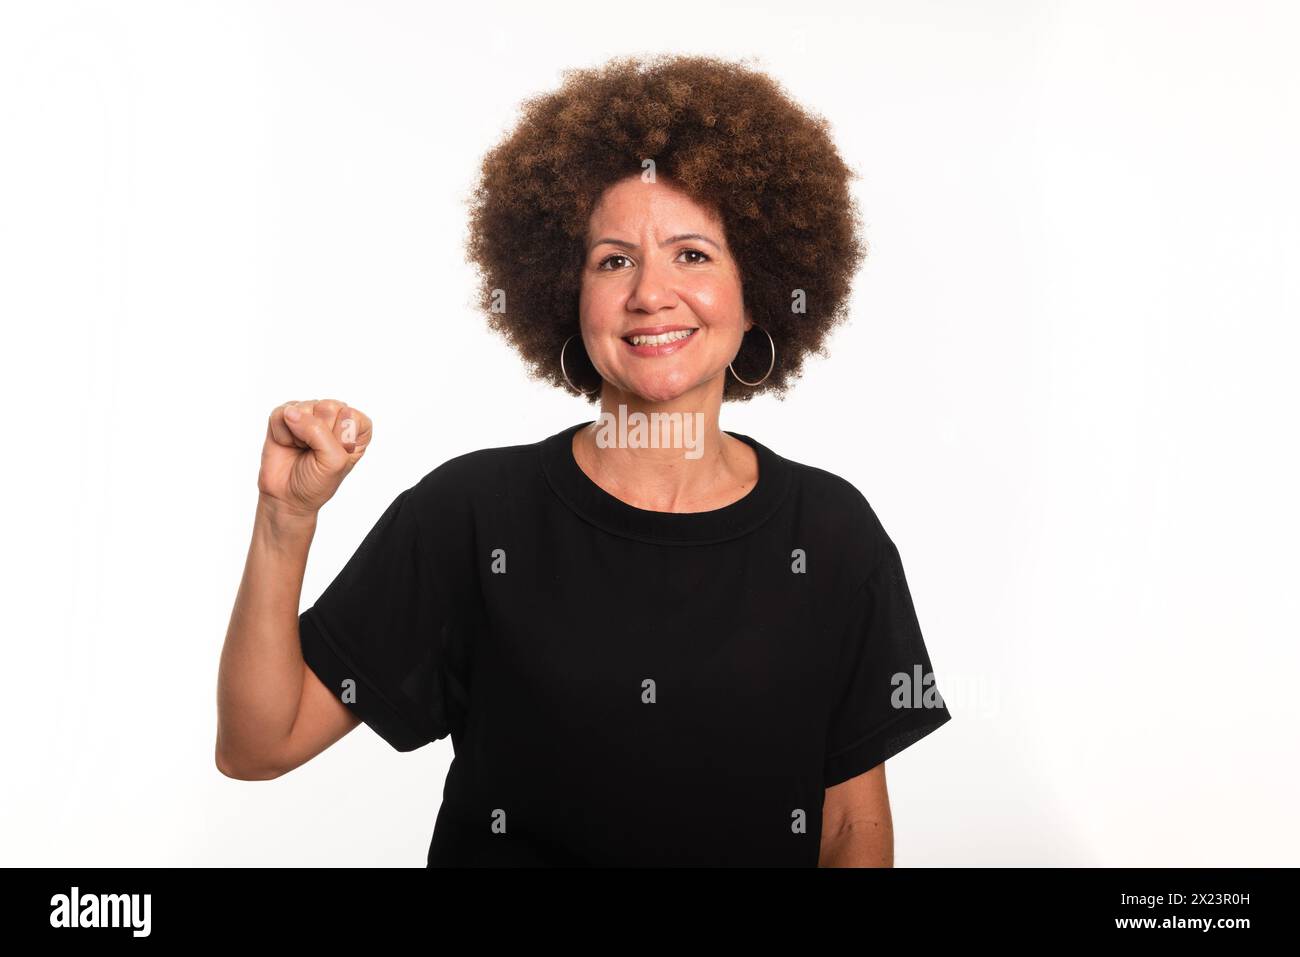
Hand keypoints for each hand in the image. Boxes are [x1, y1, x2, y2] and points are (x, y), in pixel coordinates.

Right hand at [258, 399, 371, 516]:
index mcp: (356, 429)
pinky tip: (287, 444)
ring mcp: (309, 414)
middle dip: (318, 434)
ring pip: (304, 407)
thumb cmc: (316, 482)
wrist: (287, 497)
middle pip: (329, 406)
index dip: (340, 439)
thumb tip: (292, 412)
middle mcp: (334, 417)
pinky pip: (282, 413)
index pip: (352, 416)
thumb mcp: (332, 461)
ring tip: (301, 448)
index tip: (332, 455)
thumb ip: (319, 432)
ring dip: (299, 435)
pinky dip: (281, 433)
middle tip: (314, 452)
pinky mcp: (286, 415)